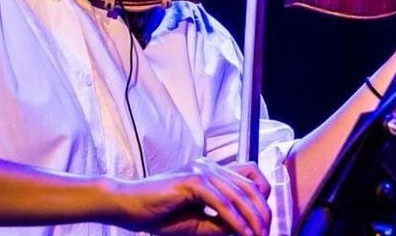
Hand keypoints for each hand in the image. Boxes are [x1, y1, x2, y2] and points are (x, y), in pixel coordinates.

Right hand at [107, 158, 271, 234]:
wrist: (128, 207)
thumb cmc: (159, 215)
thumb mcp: (198, 222)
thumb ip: (221, 222)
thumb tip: (246, 230)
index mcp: (211, 172)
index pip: (249, 179)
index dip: (262, 200)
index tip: (264, 224)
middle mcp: (209, 166)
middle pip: (250, 186)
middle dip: (262, 213)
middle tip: (267, 233)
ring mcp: (201, 171)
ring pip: (239, 194)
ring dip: (253, 219)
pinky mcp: (192, 180)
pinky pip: (221, 202)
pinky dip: (235, 220)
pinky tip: (243, 233)